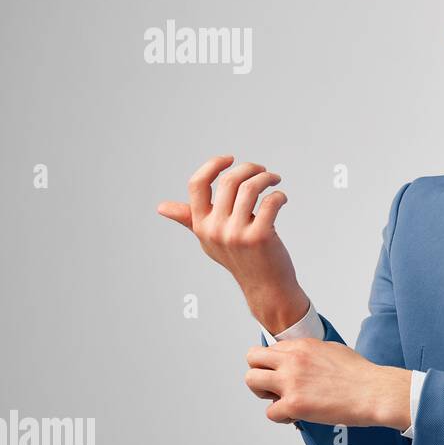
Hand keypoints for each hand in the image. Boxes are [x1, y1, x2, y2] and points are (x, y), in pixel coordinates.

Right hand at [157, 154, 308, 333]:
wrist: (265, 286)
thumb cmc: (239, 259)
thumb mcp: (209, 239)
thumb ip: (190, 219)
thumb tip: (162, 207)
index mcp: (201, 225)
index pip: (196, 184)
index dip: (212, 165)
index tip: (230, 158)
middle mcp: (215, 229)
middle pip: (229, 181)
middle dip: (250, 169)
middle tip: (264, 171)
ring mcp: (237, 234)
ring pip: (251, 188)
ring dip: (267, 178)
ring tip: (275, 180)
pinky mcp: (260, 237)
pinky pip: (270, 202)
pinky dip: (279, 195)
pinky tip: (282, 198)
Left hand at [244, 338, 411, 428]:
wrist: (374, 392)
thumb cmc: (361, 374)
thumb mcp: (333, 350)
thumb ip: (310, 353)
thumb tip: (303, 359)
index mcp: (302, 345)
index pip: (268, 349)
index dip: (273, 364)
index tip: (283, 374)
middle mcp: (293, 360)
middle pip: (252, 359)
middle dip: (260, 373)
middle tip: (275, 386)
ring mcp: (291, 382)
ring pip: (252, 381)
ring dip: (264, 394)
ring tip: (283, 400)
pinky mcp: (294, 404)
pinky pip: (270, 412)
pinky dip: (282, 417)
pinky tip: (298, 416)